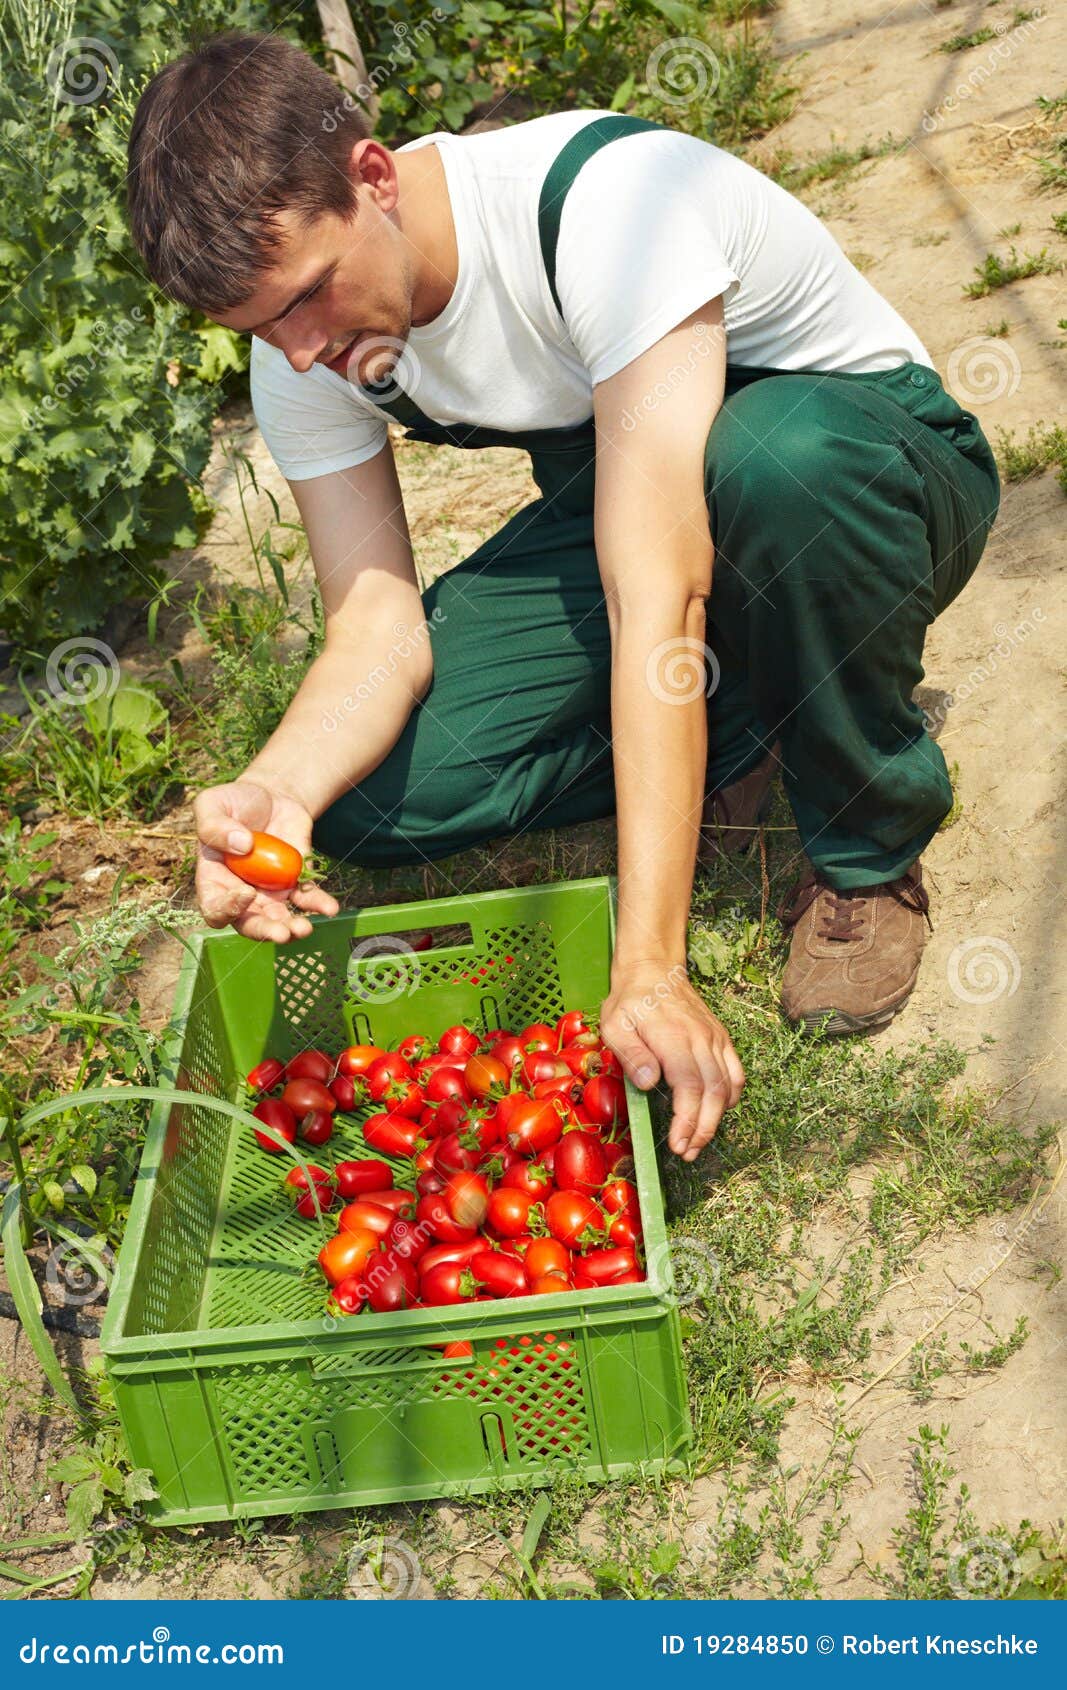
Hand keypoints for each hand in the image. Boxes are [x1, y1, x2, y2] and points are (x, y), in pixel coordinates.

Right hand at [193, 779, 338, 941]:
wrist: (271, 794)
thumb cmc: (235, 802)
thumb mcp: (212, 804)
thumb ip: (213, 825)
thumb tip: (242, 845)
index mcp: (214, 879)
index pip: (215, 907)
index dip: (228, 909)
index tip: (246, 892)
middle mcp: (241, 892)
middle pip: (249, 923)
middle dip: (265, 931)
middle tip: (281, 933)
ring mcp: (270, 890)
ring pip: (280, 919)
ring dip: (292, 928)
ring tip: (304, 928)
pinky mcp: (296, 881)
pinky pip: (308, 898)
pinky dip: (319, 905)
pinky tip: (330, 908)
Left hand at [600, 962, 744, 1160]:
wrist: (654, 969)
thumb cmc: (630, 1001)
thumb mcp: (615, 1024)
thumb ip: (632, 1054)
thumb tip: (649, 1083)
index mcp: (673, 1037)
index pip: (689, 1086)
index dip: (687, 1120)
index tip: (678, 1144)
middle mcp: (701, 1039)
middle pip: (713, 1092)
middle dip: (703, 1129)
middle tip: (688, 1152)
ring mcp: (715, 1038)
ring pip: (728, 1086)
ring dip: (717, 1119)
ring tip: (699, 1141)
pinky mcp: (722, 1038)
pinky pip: (736, 1072)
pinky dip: (732, 1096)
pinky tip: (717, 1112)